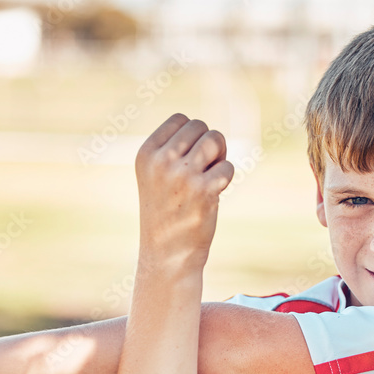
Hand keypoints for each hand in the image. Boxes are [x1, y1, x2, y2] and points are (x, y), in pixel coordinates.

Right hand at [134, 114, 234, 271]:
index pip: (180, 119)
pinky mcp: (204, 191)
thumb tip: (208, 131)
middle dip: (208, 144)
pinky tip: (214, 194)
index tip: (188, 158)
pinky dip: (226, 178)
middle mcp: (161, 162)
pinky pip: (227, 167)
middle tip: (202, 170)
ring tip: (209, 177)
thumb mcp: (157, 175)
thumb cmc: (166, 212)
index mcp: (145, 154)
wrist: (167, 254)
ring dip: (219, 157)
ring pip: (215, 140)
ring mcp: (182, 176)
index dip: (192, 135)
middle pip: (200, 126)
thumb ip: (175, 149)